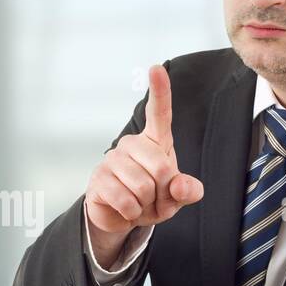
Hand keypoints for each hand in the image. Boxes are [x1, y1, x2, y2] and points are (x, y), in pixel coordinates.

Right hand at [85, 65, 204, 250]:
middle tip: (155, 198)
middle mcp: (132, 144)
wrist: (121, 216)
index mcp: (155, 141)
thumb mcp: (176, 197)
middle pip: (162, 168)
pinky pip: (126, 200)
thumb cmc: (152, 199)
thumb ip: (187, 190)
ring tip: (139, 203)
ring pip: (143, 187)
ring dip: (146, 205)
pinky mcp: (98, 177)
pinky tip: (127, 209)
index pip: (159, 112)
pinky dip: (132, 213)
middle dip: (164, 193)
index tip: (156, 69)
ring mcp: (113, 159)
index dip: (159, 91)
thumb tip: (179, 185)